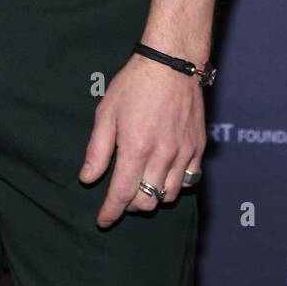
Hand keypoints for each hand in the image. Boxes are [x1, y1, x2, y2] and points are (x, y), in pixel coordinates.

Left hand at [78, 53, 205, 226]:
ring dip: (153, 196)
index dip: (110, 213)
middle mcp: (162, 156)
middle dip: (130, 205)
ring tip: (142, 183)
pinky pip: (189, 180)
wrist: (172, 64)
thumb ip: (98, 150)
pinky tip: (164, 173)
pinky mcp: (198, 147)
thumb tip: (87, 179)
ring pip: (169, 195)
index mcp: (136, 148)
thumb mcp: (106, 113)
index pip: (122, 194)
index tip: (103, 221)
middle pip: (147, 202)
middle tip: (121, 194)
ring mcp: (183, 153)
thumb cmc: (135, 85)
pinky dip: (175, 184)